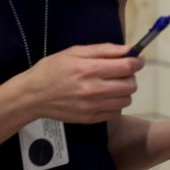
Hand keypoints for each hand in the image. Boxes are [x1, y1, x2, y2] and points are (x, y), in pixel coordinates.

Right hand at [19, 43, 142, 123]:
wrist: (31, 96)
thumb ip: (103, 50)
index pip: (126, 67)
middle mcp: (93, 90)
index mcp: (89, 69)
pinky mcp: (89, 119)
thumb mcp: (74, 52)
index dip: (137, 62)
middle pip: (130, 85)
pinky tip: (105, 97)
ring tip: (112, 85)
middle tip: (121, 72)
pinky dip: (115, 104)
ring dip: (124, 91)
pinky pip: (116, 113)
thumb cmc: (52, 69)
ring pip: (126, 100)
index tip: (137, 59)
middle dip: (131, 76)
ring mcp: (92, 107)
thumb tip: (128, 50)